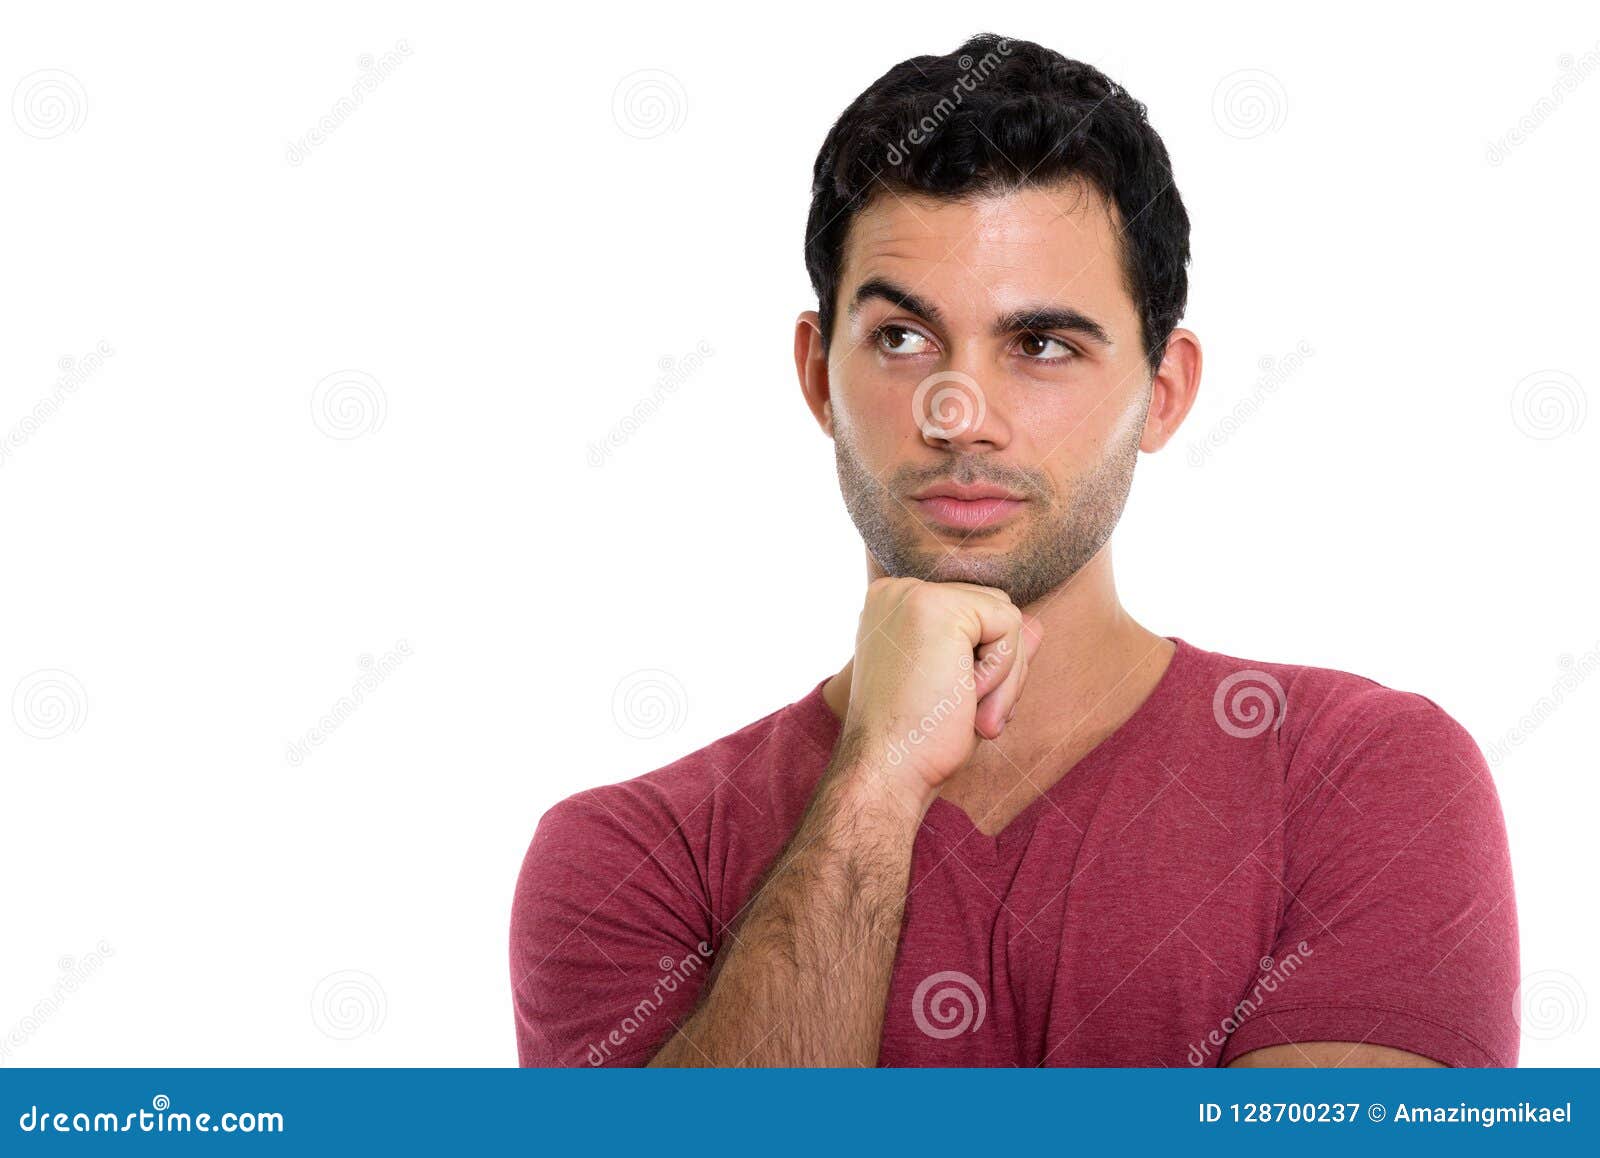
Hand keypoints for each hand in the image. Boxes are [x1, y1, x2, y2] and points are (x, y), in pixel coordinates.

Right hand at [841, 576, 1043, 803]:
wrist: (889, 769)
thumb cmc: (922, 738)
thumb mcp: (965, 688)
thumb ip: (997, 650)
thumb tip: (1037, 625)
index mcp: (895, 607)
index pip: (973, 613)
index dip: (983, 663)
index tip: (955, 707)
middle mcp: (899, 591)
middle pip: (993, 609)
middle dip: (1000, 667)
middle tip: (968, 714)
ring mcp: (914, 594)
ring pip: (1006, 617)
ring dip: (1003, 674)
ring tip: (967, 711)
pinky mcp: (937, 607)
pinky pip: (1009, 626)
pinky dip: (1002, 673)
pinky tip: (965, 697)